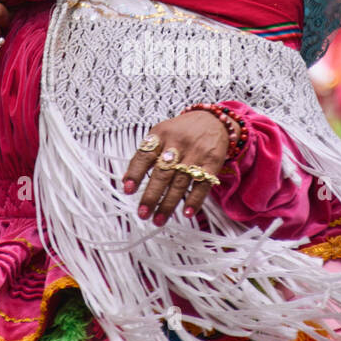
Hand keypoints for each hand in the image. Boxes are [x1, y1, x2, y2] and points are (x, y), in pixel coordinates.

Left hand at [122, 110, 229, 225]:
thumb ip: (146, 154)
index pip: (145, 155)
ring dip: (168, 204)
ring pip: (180, 182)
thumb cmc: (181, 132)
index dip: (135, 173)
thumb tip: (128, 181)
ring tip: (158, 220)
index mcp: (161, 135)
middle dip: (151, 195)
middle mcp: (178, 143)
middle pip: (162, 173)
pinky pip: (203, 184)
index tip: (127, 190)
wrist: (213, 119)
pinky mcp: (213, 162)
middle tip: (142, 214)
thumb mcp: (161, 134)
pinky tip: (187, 213)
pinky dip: (195, 200)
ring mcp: (196, 153)